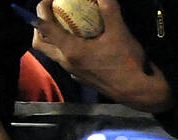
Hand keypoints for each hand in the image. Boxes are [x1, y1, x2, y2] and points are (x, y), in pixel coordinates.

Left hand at [31, 0, 170, 110]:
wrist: (139, 92)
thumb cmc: (128, 63)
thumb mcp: (119, 32)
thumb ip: (109, 9)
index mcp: (71, 50)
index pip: (44, 26)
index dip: (41, 8)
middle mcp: (67, 62)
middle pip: (40, 43)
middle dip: (39, 26)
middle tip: (51, 13)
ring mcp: (74, 72)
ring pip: (52, 54)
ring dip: (52, 38)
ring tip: (65, 25)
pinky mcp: (83, 78)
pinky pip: (66, 61)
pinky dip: (66, 49)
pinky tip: (81, 42)